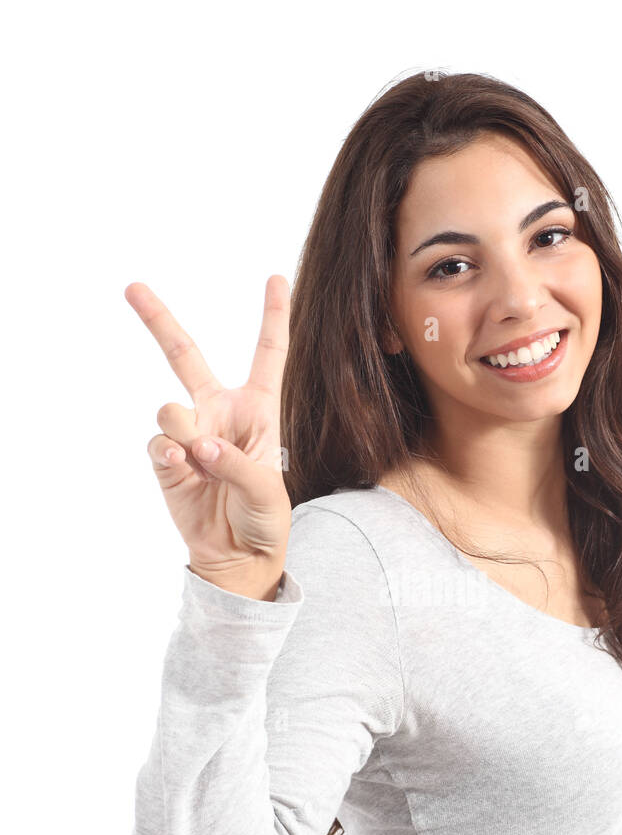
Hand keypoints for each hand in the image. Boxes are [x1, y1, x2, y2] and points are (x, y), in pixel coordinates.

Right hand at [126, 275, 292, 584]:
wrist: (239, 557)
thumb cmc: (264, 519)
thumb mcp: (268, 490)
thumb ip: (236, 463)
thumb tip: (197, 444)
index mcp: (259, 409)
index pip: (268, 354)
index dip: (273, 316)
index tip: (277, 277)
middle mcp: (219, 413)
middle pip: (184, 356)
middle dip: (157, 320)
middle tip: (132, 288)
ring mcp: (189, 434)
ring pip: (170, 409)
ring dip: (184, 432)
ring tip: (202, 462)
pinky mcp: (165, 459)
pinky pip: (157, 443)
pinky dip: (169, 457)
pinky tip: (184, 471)